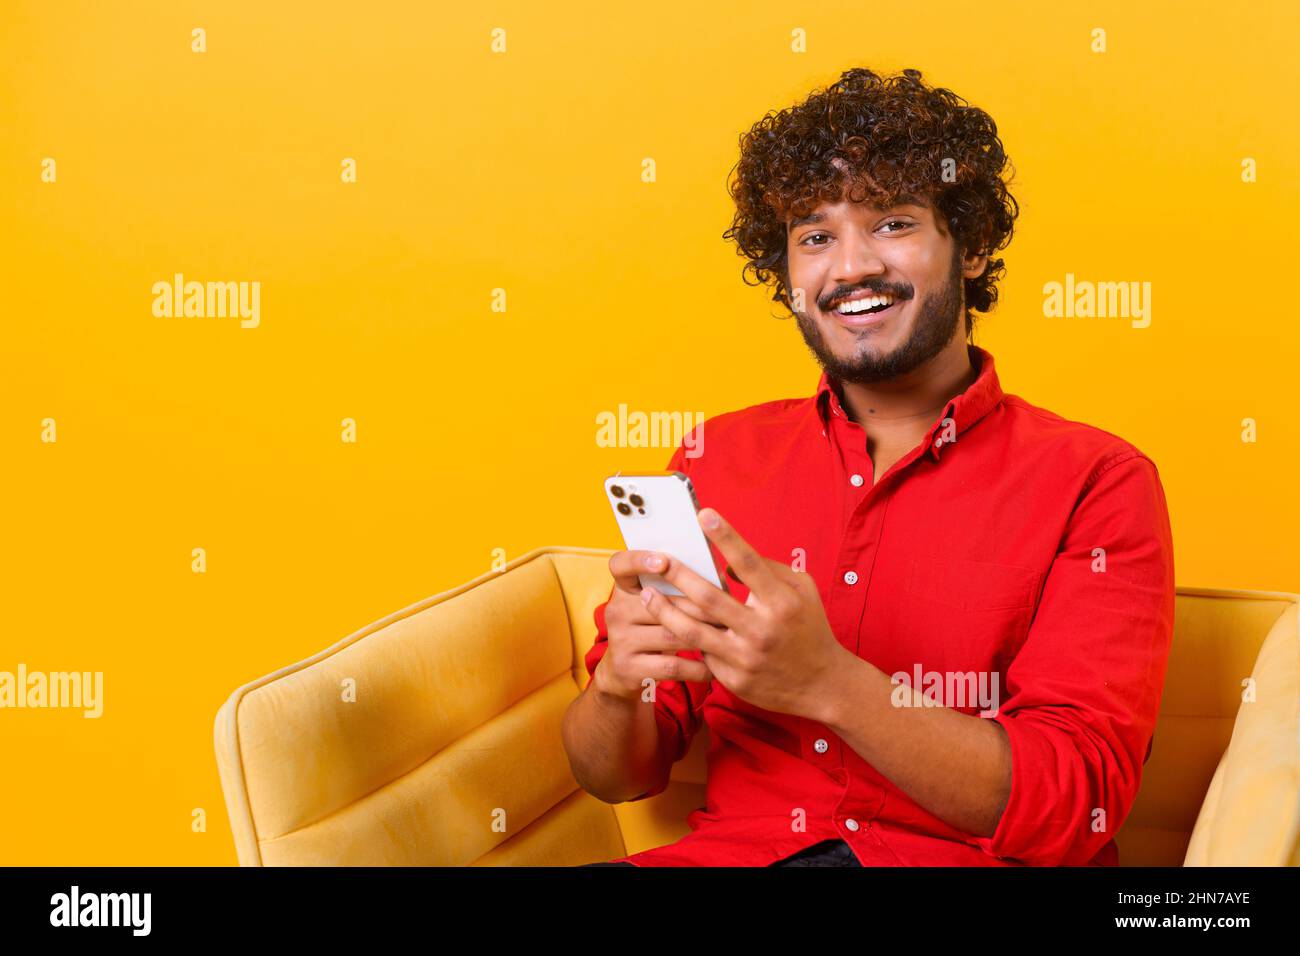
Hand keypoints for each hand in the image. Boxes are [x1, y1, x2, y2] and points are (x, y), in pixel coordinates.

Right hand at [592, 549, 721, 701]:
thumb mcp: (658, 605)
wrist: (624, 671)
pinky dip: (697, 667)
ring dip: (704, 637)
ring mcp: (621, 641)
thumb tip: (719, 577)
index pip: (620, 564)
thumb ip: (680, 588)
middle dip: (700, 608)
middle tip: (730, 610)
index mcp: (624, 588)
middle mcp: (617, 611)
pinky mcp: (629, 669)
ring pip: (672, 635)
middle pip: (663, 604)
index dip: (638, 560)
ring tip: (728, 637)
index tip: (663, 561)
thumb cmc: (653, 628)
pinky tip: (714, 668)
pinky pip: (672, 666)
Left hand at [636, 508, 849, 718]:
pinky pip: (703, 653)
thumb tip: (727, 564)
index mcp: (782, 602)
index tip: (704, 514)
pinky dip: (687, 637)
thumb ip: (770, 570)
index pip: (749, 563)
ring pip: (693, 630)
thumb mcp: (803, 592)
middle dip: (678, 575)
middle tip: (658, 559)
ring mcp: (746, 657)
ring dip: (665, 609)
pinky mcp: (734, 680)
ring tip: (645, 594)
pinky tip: (669, 624)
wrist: (823, 685)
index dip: (726, 536)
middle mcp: (762, 630)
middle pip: (709, 597)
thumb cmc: (810, 629)